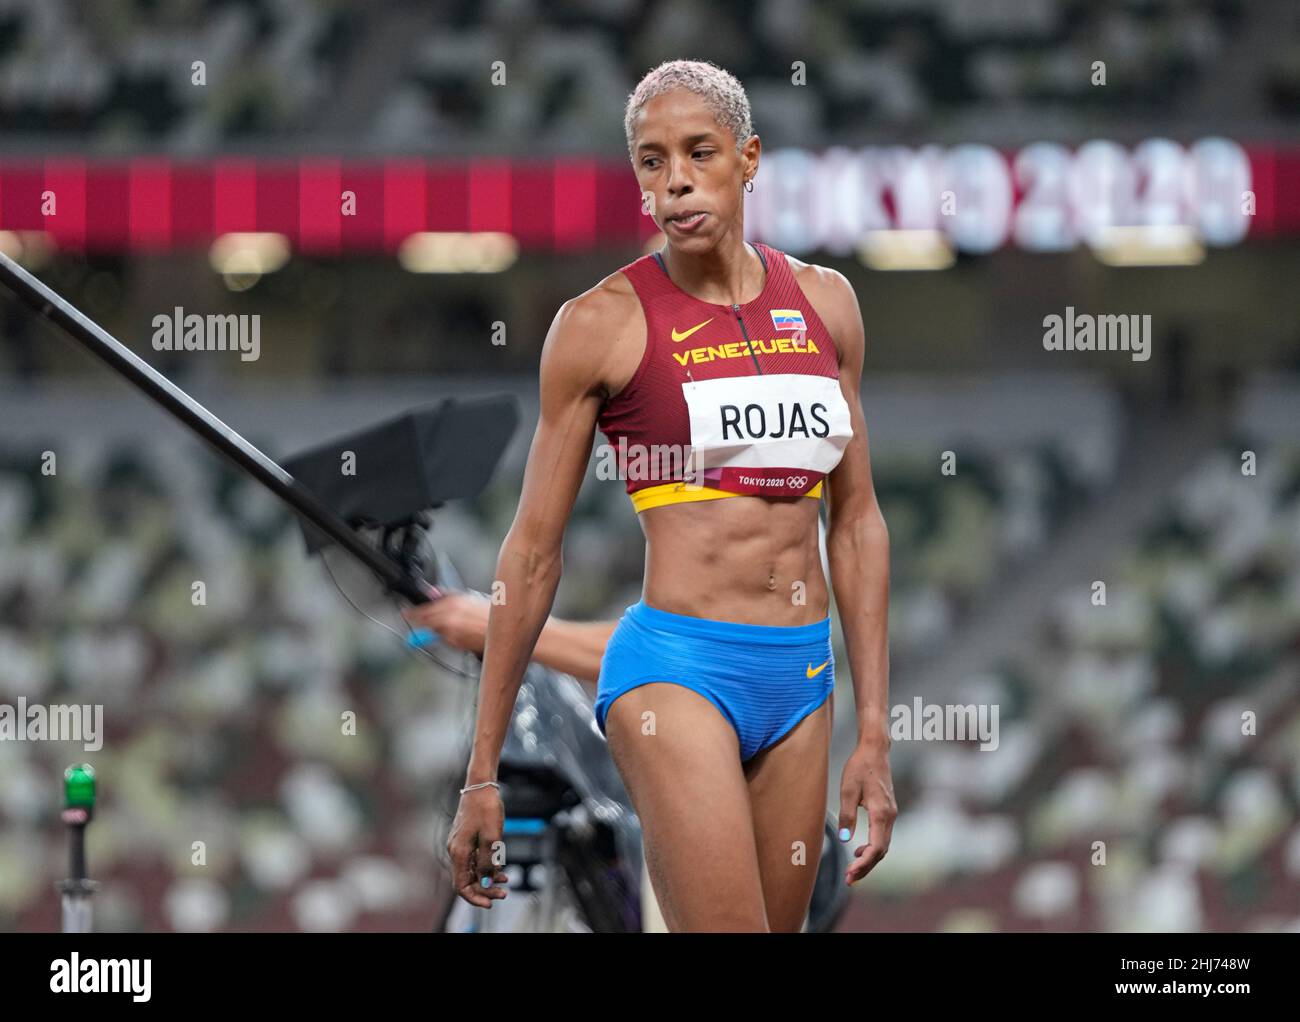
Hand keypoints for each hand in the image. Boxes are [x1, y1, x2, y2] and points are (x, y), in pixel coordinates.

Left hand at [402, 591, 491, 653]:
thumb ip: (447, 595)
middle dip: (420, 620)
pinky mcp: (455, 644)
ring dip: (436, 628)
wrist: (503, 629)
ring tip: (451, 624)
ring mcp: (451, 632)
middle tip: (415, 619)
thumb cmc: (490, 613)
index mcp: (452, 603)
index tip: (406, 613)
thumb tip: (432, 592)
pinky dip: (448, 636)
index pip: (424, 609)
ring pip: (435, 631)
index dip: (413, 612)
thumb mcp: (468, 597)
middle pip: (424, 621)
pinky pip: (445, 639)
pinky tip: (460, 631)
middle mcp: (449, 618)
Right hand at [447, 786, 508, 906]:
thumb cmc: (486, 808)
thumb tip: (486, 883)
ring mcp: (460, 845)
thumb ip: (487, 862)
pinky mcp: (466, 839)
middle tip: (503, 893)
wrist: (481, 785)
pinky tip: (500, 869)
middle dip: (484, 889)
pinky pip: (474, 859)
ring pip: (472, 870)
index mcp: (458, 852)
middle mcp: (455, 850)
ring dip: (487, 879)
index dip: (475, 898)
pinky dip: (486, 867)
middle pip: (467, 880)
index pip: (461, 886)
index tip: (491, 903)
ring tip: (506, 881)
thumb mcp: (491, 837)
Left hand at [837, 742, 896, 884]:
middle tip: (849, 879)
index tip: (850, 874)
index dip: (863, 864)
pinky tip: (859, 850)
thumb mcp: (848, 789)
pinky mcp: (888, 812)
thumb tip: (845, 840)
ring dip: (869, 859)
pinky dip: (873, 848)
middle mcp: (890, 816)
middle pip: (881, 851)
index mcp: (881, 813)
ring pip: (883, 845)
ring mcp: (891, 814)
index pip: (876, 848)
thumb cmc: (860, 767)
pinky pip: (883, 836)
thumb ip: (847, 815)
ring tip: (852, 869)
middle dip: (866, 867)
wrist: (875, 751)